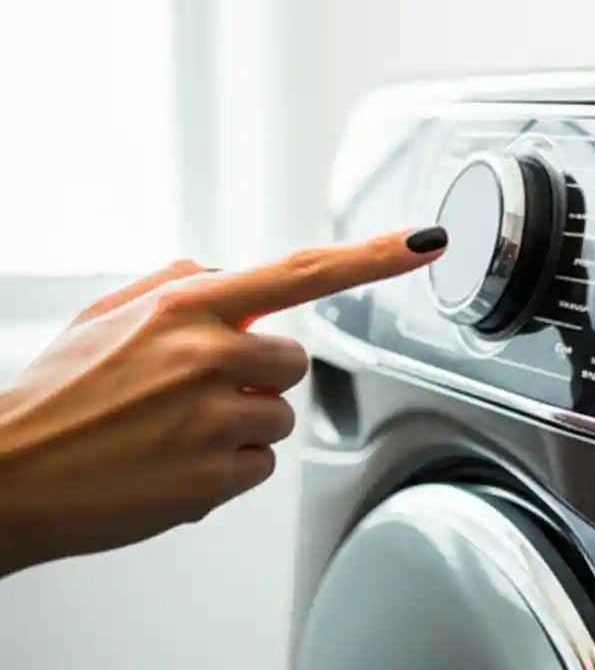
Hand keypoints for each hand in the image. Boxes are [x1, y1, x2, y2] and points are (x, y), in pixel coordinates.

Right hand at [0, 227, 446, 575]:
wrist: (6, 478)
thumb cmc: (55, 398)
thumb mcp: (106, 315)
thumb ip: (176, 285)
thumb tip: (227, 276)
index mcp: (185, 306)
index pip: (302, 272)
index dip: (373, 257)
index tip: (425, 243)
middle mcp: (208, 354)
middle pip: (294, 361)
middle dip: (257, 377)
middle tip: (190, 394)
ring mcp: (215, 417)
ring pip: (278, 416)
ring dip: (239, 426)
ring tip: (169, 434)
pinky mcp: (216, 476)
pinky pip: (259, 465)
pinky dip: (226, 470)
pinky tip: (172, 466)